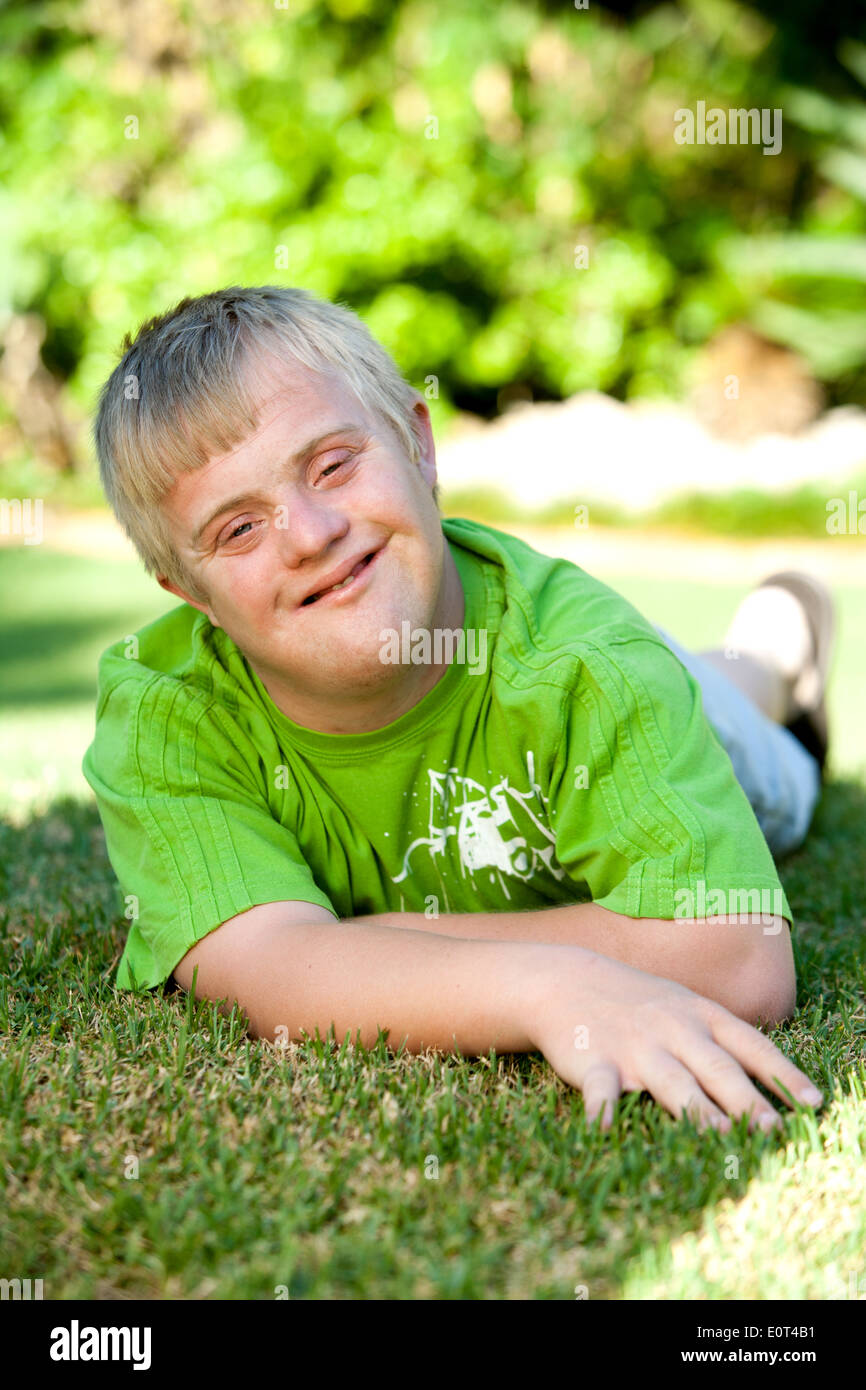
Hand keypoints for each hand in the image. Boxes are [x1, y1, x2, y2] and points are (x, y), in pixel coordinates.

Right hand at [524, 947, 822, 1131]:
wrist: (566, 980)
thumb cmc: (637, 1002)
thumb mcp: (685, 1007)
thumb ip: (722, 1041)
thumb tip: (771, 1082)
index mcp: (700, 1015)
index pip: (751, 1046)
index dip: (783, 1075)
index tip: (812, 1103)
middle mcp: (673, 1030)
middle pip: (717, 1068)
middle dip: (747, 1101)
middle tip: (773, 1131)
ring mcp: (635, 1046)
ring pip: (671, 1081)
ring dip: (697, 1110)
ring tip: (721, 1135)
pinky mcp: (595, 1061)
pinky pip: (601, 1088)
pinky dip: (602, 1109)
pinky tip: (603, 1127)